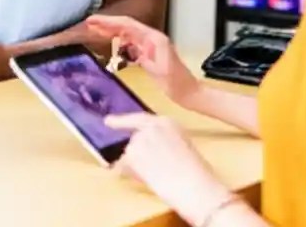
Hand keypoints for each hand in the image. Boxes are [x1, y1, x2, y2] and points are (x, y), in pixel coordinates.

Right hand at [87, 15, 198, 106]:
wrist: (189, 93)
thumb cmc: (177, 84)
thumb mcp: (159, 71)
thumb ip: (144, 57)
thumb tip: (127, 45)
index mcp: (154, 39)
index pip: (127, 25)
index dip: (109, 22)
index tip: (93, 21)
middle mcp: (152, 38)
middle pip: (126, 26)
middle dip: (107, 24)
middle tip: (88, 24)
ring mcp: (150, 45)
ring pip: (127, 34)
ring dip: (111, 31)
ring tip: (95, 31)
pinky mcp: (149, 53)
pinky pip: (131, 44)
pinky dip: (119, 42)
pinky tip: (111, 44)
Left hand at [106, 113, 235, 226]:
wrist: (194, 186)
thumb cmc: (197, 173)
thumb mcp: (183, 147)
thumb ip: (164, 142)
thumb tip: (150, 152)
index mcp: (168, 122)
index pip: (139, 119)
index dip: (123, 121)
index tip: (108, 121)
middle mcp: (151, 126)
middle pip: (134, 139)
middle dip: (136, 154)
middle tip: (148, 169)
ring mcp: (140, 139)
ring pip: (129, 155)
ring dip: (135, 167)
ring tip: (157, 177)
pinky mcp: (132, 154)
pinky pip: (123, 167)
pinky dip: (130, 175)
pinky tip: (147, 181)